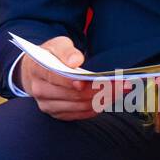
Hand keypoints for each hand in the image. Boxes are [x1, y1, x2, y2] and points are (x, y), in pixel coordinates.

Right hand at [19, 36, 135, 121]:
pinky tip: (111, 97)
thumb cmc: (51, 56)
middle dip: (100, 89)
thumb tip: (75, 62)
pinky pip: (82, 114)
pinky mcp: (58, 115)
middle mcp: (39, 91)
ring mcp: (48, 106)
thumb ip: (65, 50)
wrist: (37, 72)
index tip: (98, 79)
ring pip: (81, 106)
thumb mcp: (56, 45)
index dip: (77, 80)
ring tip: (122, 90)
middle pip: (74, 95)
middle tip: (122, 83)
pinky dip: (98, 107)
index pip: (57, 77)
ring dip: (104, 99)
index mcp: (36, 70)